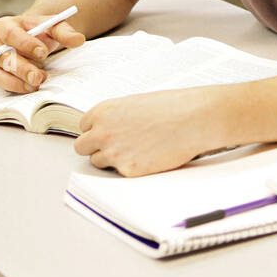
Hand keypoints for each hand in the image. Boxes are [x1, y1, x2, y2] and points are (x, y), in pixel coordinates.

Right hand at [0, 13, 85, 92]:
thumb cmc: (40, 32)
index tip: (42, 52)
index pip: (10, 33)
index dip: (25, 43)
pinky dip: (12, 86)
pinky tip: (29, 88)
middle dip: (22, 67)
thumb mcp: (54, 28)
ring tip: (36, 83)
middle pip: (2, 55)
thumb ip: (65, 32)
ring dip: (16, 80)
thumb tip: (79, 40)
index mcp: (5, 25)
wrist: (33, 39)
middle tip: (39, 76)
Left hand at [74, 90, 209, 176]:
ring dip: (111, 159)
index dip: (97, 130)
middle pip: (82, 147)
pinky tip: (148, 156)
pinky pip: (120, 172)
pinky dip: (131, 167)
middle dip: (96, 147)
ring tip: (135, 150)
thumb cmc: (172, 107)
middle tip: (114, 145)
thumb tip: (110, 129)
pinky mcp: (128, 170)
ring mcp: (114, 153)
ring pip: (98, 162)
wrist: (194, 120)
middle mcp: (103, 133)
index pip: (83, 126)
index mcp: (104, 112)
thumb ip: (116, 116)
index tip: (107, 132)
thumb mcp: (136, 104)